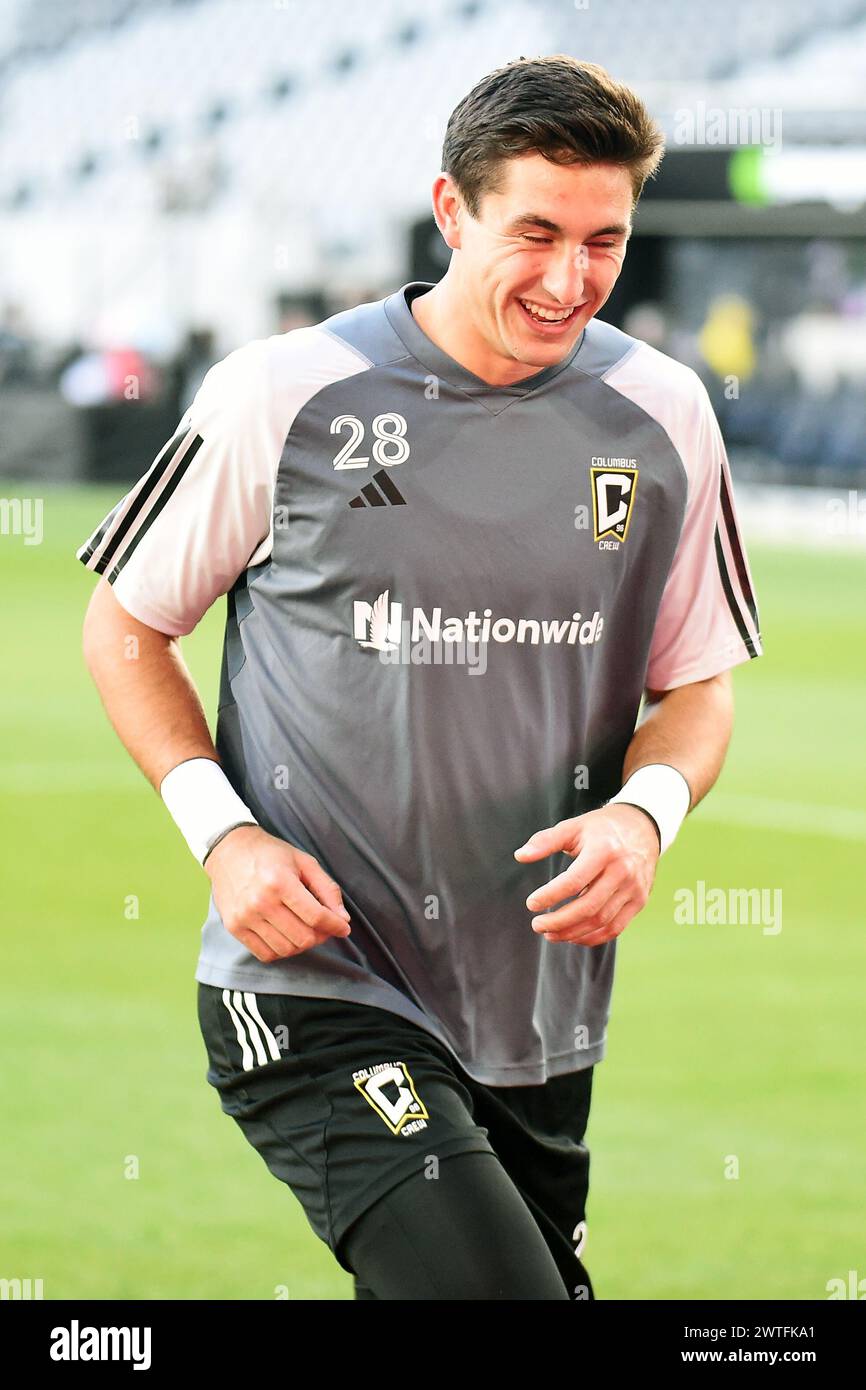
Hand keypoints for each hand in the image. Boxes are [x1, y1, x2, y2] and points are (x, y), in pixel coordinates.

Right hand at [204, 825, 351, 962]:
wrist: (229, 850)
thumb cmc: (270, 854)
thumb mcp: (304, 862)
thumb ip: (327, 889)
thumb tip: (343, 919)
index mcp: (280, 882)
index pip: (316, 917)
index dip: (335, 926)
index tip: (343, 927)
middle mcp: (260, 902)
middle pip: (303, 938)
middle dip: (320, 936)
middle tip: (323, 927)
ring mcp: (245, 917)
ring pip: (286, 950)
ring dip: (302, 944)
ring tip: (304, 929)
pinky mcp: (234, 927)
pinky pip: (265, 954)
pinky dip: (281, 951)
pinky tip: (286, 935)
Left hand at [513, 804, 659, 946]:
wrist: (643, 828)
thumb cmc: (601, 829)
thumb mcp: (574, 826)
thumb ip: (545, 840)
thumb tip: (520, 856)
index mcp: (604, 850)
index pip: (574, 881)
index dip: (550, 896)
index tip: (531, 904)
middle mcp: (623, 871)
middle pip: (588, 907)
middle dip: (559, 921)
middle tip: (537, 925)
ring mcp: (634, 889)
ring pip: (601, 922)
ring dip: (572, 933)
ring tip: (549, 934)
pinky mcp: (640, 901)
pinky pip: (615, 928)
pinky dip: (592, 938)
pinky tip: (572, 936)